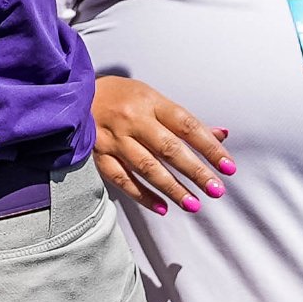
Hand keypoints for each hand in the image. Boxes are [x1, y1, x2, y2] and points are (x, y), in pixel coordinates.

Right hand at [92, 74, 232, 214]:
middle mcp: (133, 119)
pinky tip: (161, 207)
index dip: (210, 147)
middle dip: (196, 171)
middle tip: (216, 190)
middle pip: (170, 149)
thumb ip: (184, 120)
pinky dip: (142, 195)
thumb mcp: (152, 98)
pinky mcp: (98, 154)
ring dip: (173, 188)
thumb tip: (221, 135)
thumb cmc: (120, 97)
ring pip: (147, 167)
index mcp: (151, 101)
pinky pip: (122, 179)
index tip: (228, 166)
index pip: (188, 126)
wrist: (74, 94)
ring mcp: (114, 138)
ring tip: (193, 204)